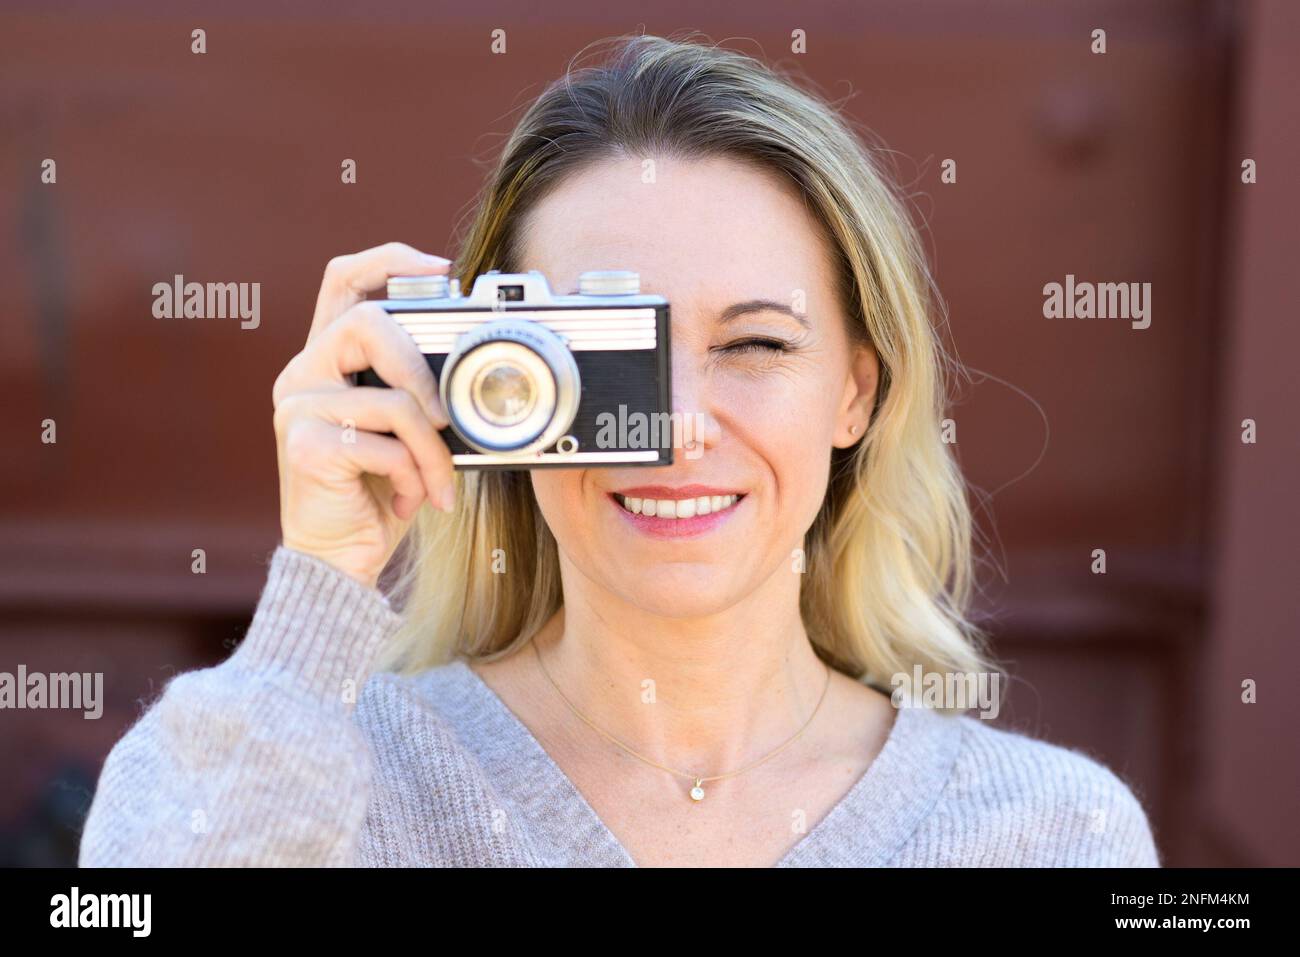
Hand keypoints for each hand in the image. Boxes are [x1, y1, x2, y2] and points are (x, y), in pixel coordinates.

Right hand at [271, 242, 455, 588]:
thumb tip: (468, 364)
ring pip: (394, 398)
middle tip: (445, 418)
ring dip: (433, 451)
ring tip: (435, 485)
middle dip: (422, 369)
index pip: (343, 279)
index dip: (389, 260)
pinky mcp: (305, 446)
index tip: (440, 268)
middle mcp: (302, 375)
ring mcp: (298, 408)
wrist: (340, 561)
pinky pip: (388, 444)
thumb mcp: (404, 433)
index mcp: (326, 361)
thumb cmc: (376, 494)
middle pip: (367, 321)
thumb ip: (417, 391)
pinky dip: (414, 476)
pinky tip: (406, 501)